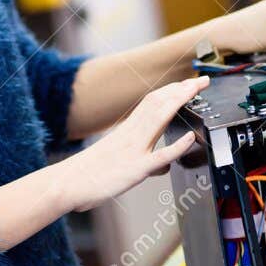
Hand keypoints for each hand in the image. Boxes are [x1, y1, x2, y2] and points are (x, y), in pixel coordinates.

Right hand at [62, 77, 207, 212]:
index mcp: (125, 132)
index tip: (186, 83)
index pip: (151, 103)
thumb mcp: (116, 162)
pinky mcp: (135, 170)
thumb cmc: (85, 176)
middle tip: (201, 80)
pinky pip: (159, 156)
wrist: (65, 185)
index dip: (171, 91)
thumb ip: (140, 160)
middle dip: (182, 90)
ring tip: (197, 90)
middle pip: (159, 104)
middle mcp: (130, 136)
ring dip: (180, 102)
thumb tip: (161, 166)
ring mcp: (133, 151)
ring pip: (159, 119)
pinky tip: (191, 138)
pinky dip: (177, 146)